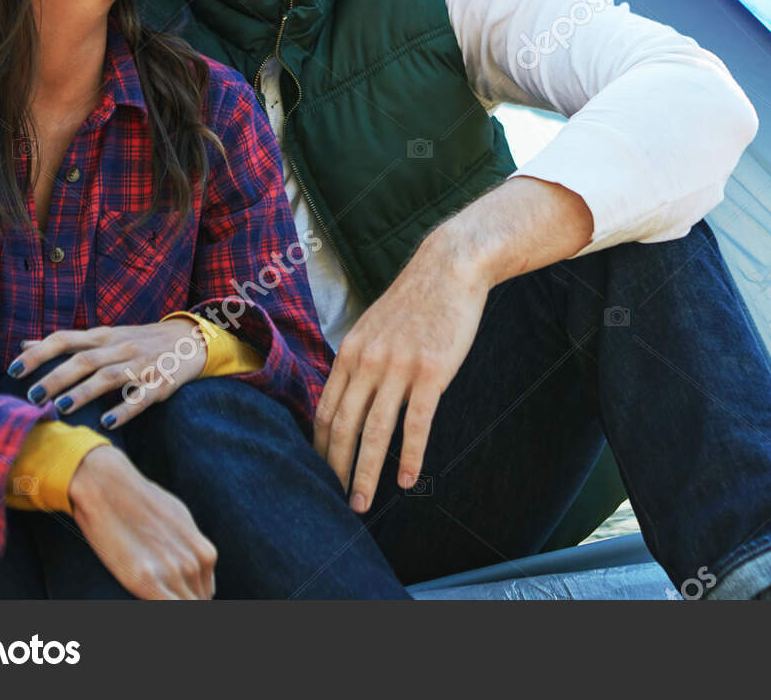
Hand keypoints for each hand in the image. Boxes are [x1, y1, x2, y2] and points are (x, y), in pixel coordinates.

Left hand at [8, 320, 206, 427]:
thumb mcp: (104, 336)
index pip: (64, 339)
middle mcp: (120, 347)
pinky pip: (141, 396)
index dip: (38, 354)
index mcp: (103, 336)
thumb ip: (66, 342)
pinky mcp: (162, 382)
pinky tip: (106, 423)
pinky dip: (124, 409)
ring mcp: (142, 364)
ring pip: (108, 376)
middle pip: (84, 360)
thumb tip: (23, 344)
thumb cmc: (139, 341)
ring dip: (83, 392)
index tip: (13, 371)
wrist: (192, 340)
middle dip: (56, 377)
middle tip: (32, 396)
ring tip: (59, 409)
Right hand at [67, 446, 216, 598]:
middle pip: (195, 604)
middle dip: (178, 600)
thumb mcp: (181, 523)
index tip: (172, 595)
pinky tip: (143, 595)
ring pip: (183, 607)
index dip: (187, 599)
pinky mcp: (146, 580)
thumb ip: (191, 550)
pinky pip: (166, 608)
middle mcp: (195, 565)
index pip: (205, 596)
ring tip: (149, 589)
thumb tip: (198, 567)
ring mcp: (173, 573)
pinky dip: (160, 606)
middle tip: (158, 592)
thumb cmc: (141, 504)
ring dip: (167, 601)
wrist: (110, 487)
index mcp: (206, 554)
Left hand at [313, 234, 489, 512]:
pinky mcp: (431, 373)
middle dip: (337, 469)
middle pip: (344, 427)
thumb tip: (349, 396)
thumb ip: (359, 359)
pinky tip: (409, 479)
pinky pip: (417, 424)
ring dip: (367, 472)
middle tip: (336, 501)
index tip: (322, 473)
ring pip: (376, 432)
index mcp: (350, 352)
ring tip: (363, 501)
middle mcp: (368, 362)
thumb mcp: (374, 326)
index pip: (327, 410)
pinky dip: (411, 456)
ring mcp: (399, 368)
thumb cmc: (415, 300)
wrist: (449, 268)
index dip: (322, 447)